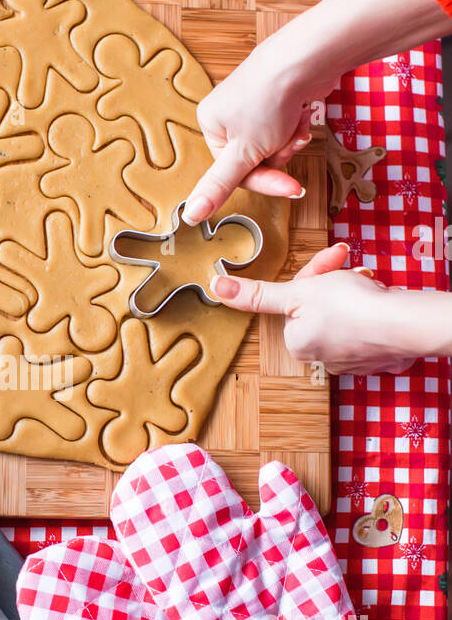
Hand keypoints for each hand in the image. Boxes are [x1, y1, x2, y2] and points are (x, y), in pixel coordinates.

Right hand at [183, 0, 451, 224]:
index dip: (264, 180)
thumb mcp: (242, 153)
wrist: (305, 59)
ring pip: (272, 145)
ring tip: (296, 121)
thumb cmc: (269, 99)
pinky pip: (283, 128)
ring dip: (290, 140)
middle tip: (290, 141)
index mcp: (210, 124)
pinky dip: (296, 125)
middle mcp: (227, 114)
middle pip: (255, 160)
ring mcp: (251, 105)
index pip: (234, 172)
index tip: (289, 187)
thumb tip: (189, 216)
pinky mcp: (274, 98)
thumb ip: (218, 186)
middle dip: (278, 154)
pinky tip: (303, 113)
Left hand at [211, 243, 450, 373]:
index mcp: (297, 343)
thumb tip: (218, 289)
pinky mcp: (378, 355)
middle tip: (353, 271)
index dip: (314, 275)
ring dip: (356, 292)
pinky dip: (374, 309)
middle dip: (336, 283)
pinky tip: (382, 301)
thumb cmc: (352, 308)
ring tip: (369, 286)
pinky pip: (370, 325)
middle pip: (320, 306)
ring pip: (346, 313)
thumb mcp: (297, 292)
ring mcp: (352, 359)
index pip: (297, 299)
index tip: (333, 260)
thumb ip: (258, 294)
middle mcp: (321, 357)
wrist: (401, 323)